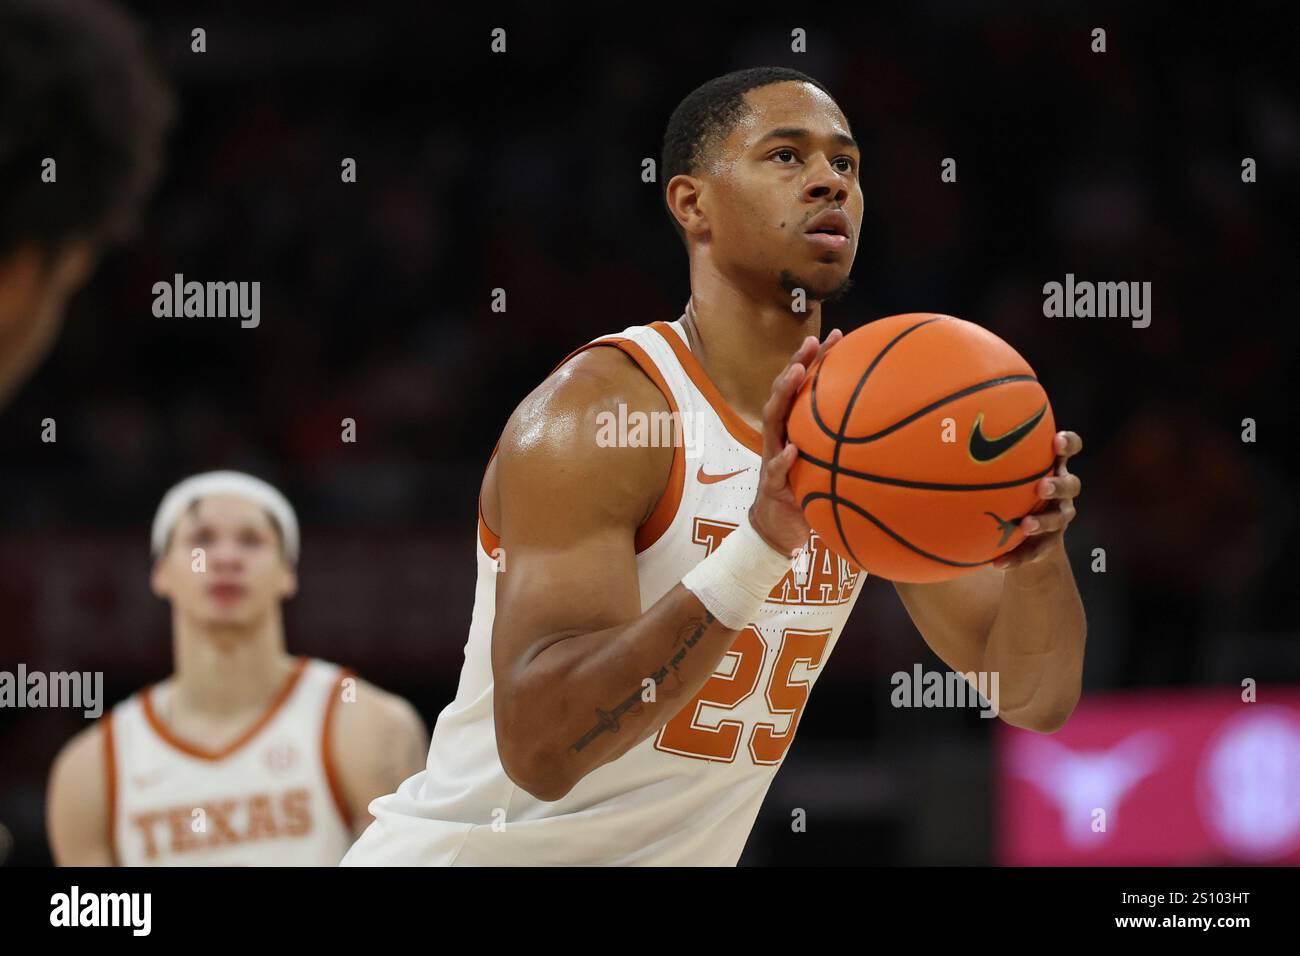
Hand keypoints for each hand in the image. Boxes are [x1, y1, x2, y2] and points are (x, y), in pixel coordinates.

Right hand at [748, 328, 843, 555]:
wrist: (782, 528)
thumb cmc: (811, 492)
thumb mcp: (835, 466)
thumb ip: (854, 449)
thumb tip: (901, 435)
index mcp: (797, 427)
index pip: (805, 387)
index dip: (818, 360)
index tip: (837, 335)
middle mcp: (782, 435)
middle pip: (785, 392)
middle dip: (796, 363)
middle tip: (811, 342)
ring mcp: (772, 455)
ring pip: (772, 420)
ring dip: (782, 395)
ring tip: (794, 374)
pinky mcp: (769, 482)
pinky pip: (774, 468)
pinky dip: (783, 458)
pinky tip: (792, 450)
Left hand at [993, 430, 1081, 568]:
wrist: (1025, 538)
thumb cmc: (1009, 492)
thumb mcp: (1002, 473)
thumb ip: (985, 457)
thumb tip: (943, 439)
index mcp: (1052, 468)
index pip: (1068, 449)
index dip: (1067, 443)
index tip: (1055, 441)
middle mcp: (1062, 492)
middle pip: (1072, 484)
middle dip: (1058, 485)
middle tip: (1041, 486)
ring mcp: (1059, 518)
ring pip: (1060, 519)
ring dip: (1043, 522)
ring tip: (1025, 526)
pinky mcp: (1050, 544)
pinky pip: (1036, 552)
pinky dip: (1017, 558)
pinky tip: (997, 563)